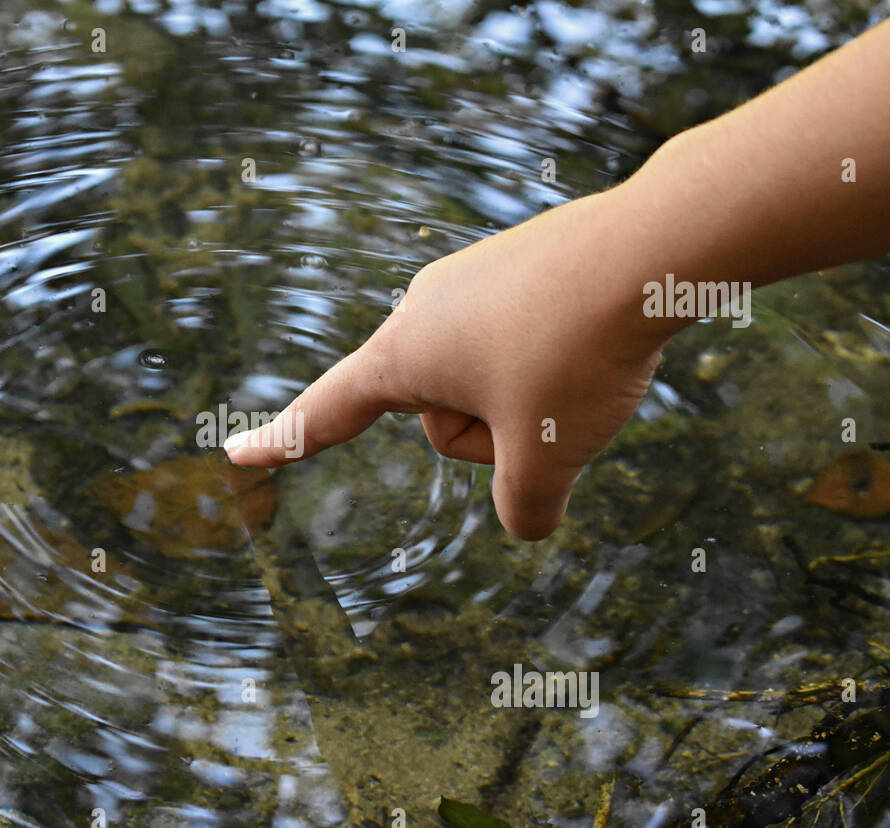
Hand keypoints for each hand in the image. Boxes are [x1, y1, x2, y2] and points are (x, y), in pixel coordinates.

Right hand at [223, 190, 664, 540]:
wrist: (652, 246)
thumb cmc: (579, 354)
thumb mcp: (547, 458)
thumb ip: (524, 510)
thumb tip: (525, 520)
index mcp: (403, 356)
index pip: (328, 413)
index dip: (282, 443)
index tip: (237, 453)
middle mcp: (422, 309)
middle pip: (441, 418)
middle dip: (493, 436)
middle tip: (551, 410)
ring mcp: (471, 280)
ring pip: (488, 383)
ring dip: (530, 399)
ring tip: (581, 364)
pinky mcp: (517, 265)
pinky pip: (521, 342)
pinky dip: (557, 358)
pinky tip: (596, 334)